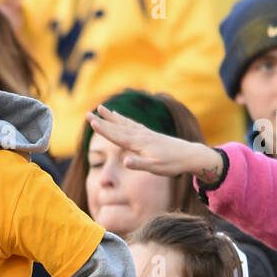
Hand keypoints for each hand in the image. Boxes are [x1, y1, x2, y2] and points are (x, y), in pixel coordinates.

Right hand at [87, 105, 222, 179]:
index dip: (103, 130)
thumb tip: (125, 161)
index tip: (91, 122)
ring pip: (124, 123)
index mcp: (139, 144)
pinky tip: (119, 116)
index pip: (117, 136)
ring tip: (101, 108)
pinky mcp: (149, 133)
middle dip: (102, 120)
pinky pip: (132, 124)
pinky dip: (123, 119)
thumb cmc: (172, 164)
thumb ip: (139, 164)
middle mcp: (140, 135)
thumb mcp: (155, 168)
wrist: (189, 155)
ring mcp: (145, 133)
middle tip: (88, 113)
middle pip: (117, 127)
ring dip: (111, 116)